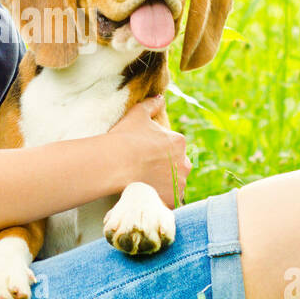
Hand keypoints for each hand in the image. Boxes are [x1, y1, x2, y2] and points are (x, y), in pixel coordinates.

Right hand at [104, 94, 190, 208]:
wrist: (115, 163)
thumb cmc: (125, 137)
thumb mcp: (137, 114)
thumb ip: (152, 104)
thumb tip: (161, 97)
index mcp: (179, 142)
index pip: (174, 147)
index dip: (159, 151)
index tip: (146, 154)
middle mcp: (184, 163)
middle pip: (178, 167)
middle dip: (166, 169)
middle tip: (146, 170)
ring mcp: (179, 184)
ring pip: (174, 185)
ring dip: (164, 185)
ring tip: (145, 184)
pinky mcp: (171, 200)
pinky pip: (168, 201)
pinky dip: (160, 199)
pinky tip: (146, 195)